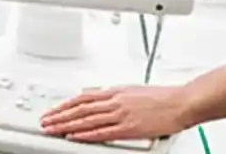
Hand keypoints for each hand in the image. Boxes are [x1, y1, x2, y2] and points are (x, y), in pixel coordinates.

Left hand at [40, 85, 191, 141]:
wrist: (180, 103)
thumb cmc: (161, 97)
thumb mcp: (131, 90)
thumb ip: (113, 95)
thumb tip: (97, 94)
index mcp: (114, 92)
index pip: (82, 98)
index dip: (65, 105)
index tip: (53, 110)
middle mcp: (114, 102)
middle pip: (80, 109)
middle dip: (60, 116)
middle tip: (46, 122)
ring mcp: (120, 115)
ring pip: (87, 120)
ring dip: (67, 125)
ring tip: (53, 129)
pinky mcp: (129, 128)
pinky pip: (102, 132)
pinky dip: (86, 134)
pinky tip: (74, 136)